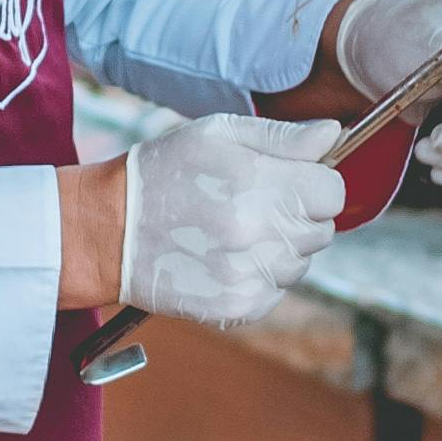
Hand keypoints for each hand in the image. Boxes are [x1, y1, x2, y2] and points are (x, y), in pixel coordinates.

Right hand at [117, 114, 344, 328]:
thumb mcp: (216, 133)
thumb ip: (280, 136)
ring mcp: (248, 275)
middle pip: (321, 230)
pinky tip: (226, 259)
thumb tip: (332, 135)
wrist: (108, 231)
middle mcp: (257, 233)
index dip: (315, 183)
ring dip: (280, 249)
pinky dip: (260, 277)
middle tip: (253, 206)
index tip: (289, 181)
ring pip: (300, 263)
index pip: (333, 193)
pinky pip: (277, 292)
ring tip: (234, 233)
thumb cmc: (162, 173)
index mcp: (258, 183)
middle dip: (297, 215)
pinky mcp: (237, 307)